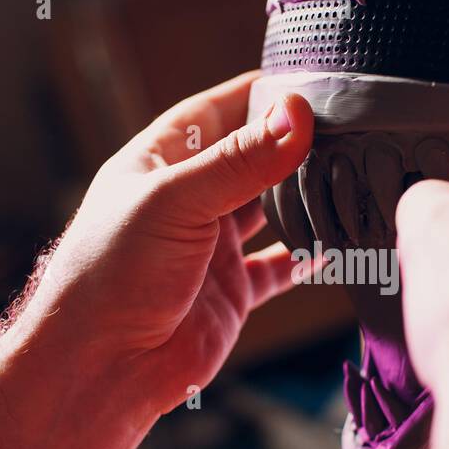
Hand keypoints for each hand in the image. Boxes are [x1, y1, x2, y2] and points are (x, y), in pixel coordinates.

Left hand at [18, 72, 313, 416]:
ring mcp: (212, 248)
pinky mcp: (232, 293)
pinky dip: (308, 256)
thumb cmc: (109, 275)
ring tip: (349, 175)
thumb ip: (240, 162)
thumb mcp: (175, 202)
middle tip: (347, 127)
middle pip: (251, 158)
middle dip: (293, 144)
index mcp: (160, 163)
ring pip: (270, 210)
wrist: (98, 368)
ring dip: (304, 197)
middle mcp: (188, 201)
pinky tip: (335, 242)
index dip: (260, 94)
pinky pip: (279, 266)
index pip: (217, 111)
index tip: (312, 79)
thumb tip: (296, 116)